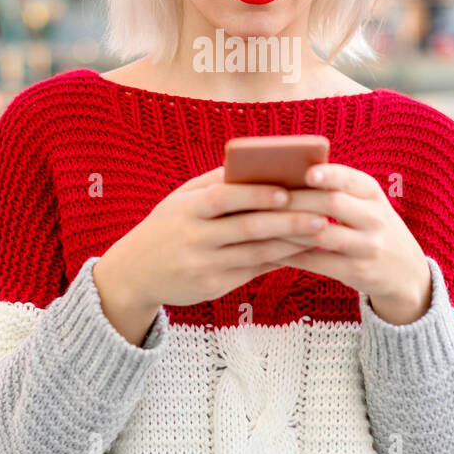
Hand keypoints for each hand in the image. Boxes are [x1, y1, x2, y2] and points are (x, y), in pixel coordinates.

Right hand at [96, 165, 330, 309]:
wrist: (133, 273)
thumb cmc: (166, 227)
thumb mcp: (180, 200)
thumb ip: (214, 183)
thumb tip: (258, 166)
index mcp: (186, 209)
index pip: (224, 198)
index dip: (255, 194)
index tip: (286, 191)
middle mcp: (194, 237)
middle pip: (247, 228)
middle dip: (287, 221)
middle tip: (321, 216)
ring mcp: (203, 265)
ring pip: (256, 253)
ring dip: (291, 244)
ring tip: (320, 233)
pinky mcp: (211, 287)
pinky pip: (252, 272)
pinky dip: (279, 261)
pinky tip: (301, 252)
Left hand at [276, 163, 433, 324]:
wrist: (406, 272)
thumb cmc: (372, 228)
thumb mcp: (367, 204)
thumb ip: (337, 189)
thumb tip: (284, 173)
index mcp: (374, 194)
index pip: (352, 179)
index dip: (329, 175)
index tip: (307, 172)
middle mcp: (376, 218)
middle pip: (333, 203)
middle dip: (297, 199)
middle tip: (266, 197)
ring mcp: (368, 247)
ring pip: (323, 234)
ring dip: (289, 227)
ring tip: (262, 221)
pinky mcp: (358, 272)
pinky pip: (319, 261)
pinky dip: (292, 253)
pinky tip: (271, 248)